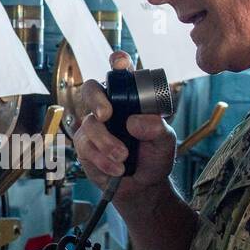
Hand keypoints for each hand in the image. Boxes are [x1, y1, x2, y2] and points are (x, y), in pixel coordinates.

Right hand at [73, 50, 176, 200]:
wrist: (144, 186)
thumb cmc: (154, 157)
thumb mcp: (165, 141)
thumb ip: (156, 128)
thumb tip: (134, 121)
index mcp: (130, 99)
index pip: (121, 73)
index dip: (118, 62)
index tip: (120, 63)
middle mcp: (109, 108)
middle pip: (91, 90)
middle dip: (96, 100)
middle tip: (106, 115)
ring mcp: (95, 126)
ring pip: (89, 124)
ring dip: (106, 143)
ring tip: (123, 158)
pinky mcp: (85, 146)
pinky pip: (86, 147)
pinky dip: (103, 159)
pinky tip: (117, 169)